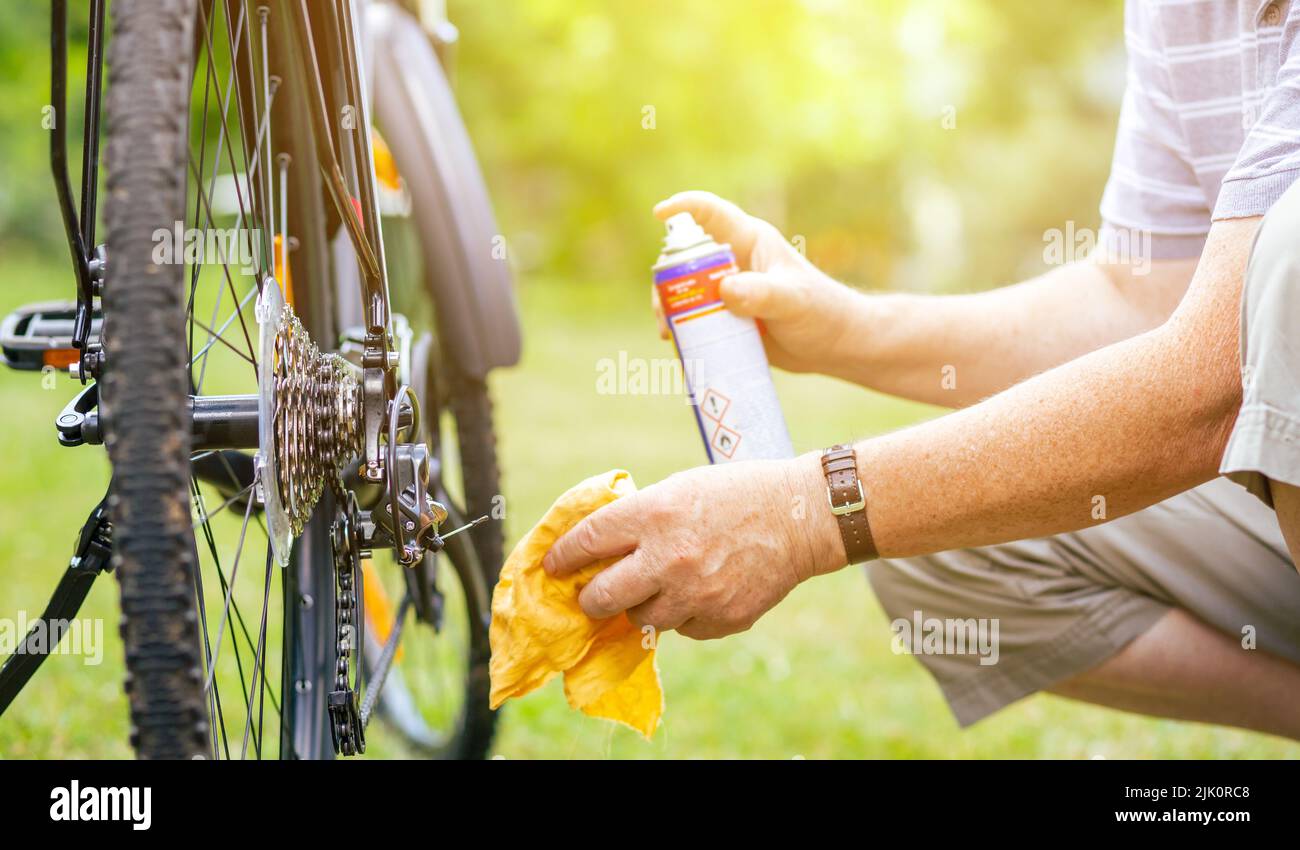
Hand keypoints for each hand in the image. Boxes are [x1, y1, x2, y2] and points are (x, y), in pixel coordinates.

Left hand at [542, 454, 844, 639]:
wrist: (800, 517)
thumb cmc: (736, 493)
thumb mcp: (680, 489)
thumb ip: (640, 518)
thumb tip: (599, 550)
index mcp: (654, 514)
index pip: (587, 541)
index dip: (563, 557)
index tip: (552, 566)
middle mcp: (668, 558)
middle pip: (602, 597)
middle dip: (590, 598)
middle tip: (592, 595)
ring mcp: (695, 594)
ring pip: (641, 619)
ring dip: (642, 605)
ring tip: (661, 585)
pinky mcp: (720, 619)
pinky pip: (683, 628)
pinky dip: (684, 614)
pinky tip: (702, 590)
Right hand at [652, 191, 860, 374]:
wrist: (834, 345)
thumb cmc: (822, 312)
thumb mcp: (792, 300)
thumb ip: (761, 293)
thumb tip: (724, 290)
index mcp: (750, 241)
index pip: (711, 213)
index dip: (683, 207)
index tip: (658, 214)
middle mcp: (733, 262)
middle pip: (685, 258)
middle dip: (666, 279)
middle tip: (665, 308)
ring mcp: (728, 291)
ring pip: (684, 291)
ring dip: (670, 308)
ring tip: (669, 333)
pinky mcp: (727, 317)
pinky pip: (695, 318)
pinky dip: (682, 329)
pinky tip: (679, 346)